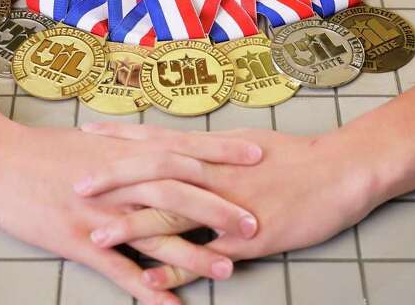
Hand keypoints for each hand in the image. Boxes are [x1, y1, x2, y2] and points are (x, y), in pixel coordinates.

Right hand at [0, 121, 265, 304]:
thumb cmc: (46, 150)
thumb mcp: (94, 140)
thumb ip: (131, 144)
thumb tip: (162, 143)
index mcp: (125, 152)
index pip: (183, 149)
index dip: (222, 154)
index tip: (258, 158)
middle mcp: (119, 180)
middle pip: (179, 192)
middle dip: (219, 209)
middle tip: (255, 224)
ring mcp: (100, 212)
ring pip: (155, 233)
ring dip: (192, 254)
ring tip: (226, 270)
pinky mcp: (78, 240)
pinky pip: (118, 269)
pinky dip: (145, 287)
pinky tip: (169, 304)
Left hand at [73, 122, 377, 291]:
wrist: (340, 172)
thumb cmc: (294, 157)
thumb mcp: (244, 146)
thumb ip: (209, 151)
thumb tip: (179, 149)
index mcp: (212, 150)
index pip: (157, 139)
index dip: (121, 138)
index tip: (86, 135)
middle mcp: (213, 174)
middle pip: (154, 173)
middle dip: (113, 179)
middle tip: (74, 185)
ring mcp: (227, 206)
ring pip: (172, 215)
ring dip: (132, 227)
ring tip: (96, 236)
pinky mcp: (246, 237)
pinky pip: (204, 255)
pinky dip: (176, 267)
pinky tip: (149, 278)